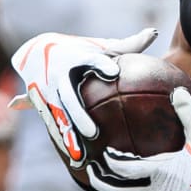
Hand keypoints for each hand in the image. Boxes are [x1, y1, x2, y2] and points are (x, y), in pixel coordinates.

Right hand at [9, 29, 157, 172]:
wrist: (36, 51)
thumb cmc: (79, 50)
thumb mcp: (100, 46)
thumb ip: (127, 45)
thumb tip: (154, 32)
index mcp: (76, 58)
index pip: (90, 59)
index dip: (101, 65)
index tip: (113, 72)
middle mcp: (59, 75)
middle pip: (69, 97)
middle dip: (79, 115)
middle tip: (93, 133)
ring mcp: (46, 92)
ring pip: (56, 117)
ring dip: (66, 136)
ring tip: (79, 156)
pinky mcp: (40, 103)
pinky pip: (50, 123)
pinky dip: (60, 138)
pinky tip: (72, 157)